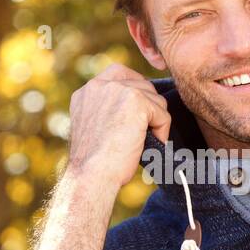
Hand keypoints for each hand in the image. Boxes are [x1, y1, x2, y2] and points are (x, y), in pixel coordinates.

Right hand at [67, 62, 171, 190]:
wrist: (92, 176)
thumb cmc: (94, 163)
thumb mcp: (94, 127)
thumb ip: (107, 110)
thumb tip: (137, 107)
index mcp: (87, 91)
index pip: (119, 74)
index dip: (136, 91)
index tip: (140, 113)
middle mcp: (99, 85)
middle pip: (142, 85)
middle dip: (149, 109)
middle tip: (145, 133)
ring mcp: (117, 90)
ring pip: (154, 99)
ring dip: (155, 121)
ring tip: (144, 143)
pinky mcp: (136, 101)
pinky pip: (162, 113)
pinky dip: (162, 131)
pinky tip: (149, 146)